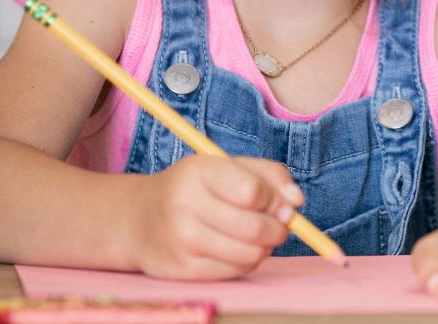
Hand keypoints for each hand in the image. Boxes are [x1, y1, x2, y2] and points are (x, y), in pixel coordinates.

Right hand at [133, 155, 302, 279]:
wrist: (140, 218)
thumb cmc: (196, 187)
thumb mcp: (228, 166)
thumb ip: (269, 175)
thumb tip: (297, 202)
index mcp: (199, 171)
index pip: (253, 191)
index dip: (276, 199)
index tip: (281, 202)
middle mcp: (185, 206)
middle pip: (255, 227)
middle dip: (279, 228)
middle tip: (280, 224)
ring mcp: (181, 241)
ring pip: (250, 254)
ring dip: (266, 247)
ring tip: (260, 237)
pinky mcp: (182, 270)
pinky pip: (235, 272)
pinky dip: (248, 262)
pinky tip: (240, 249)